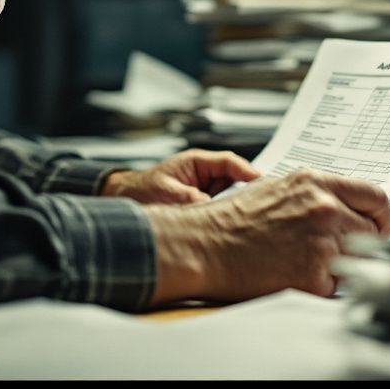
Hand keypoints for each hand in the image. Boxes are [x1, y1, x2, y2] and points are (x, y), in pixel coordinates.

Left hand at [100, 149, 259, 204]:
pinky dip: (227, 215)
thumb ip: (187, 197)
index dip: (247, 171)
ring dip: (236, 205)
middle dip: (246, 190)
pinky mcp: (205, 204)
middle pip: (236, 179)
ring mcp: (206, 189)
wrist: (129, 199)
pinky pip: (222, 208)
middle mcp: (205, 174)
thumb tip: (208, 204)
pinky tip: (232, 226)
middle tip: (258, 204)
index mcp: (196, 162)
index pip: (229, 162)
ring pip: (231, 195)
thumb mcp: (164, 192)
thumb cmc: (144, 190)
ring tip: (246, 217)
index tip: (260, 181)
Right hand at [141, 169, 389, 303]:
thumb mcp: (277, 188)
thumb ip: (316, 194)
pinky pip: (337, 287)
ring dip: (340, 267)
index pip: (376, 197)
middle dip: (362, 244)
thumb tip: (345, 206)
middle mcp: (323, 208)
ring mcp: (321, 242)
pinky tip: (296, 278)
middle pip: (374, 232)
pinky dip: (322, 288)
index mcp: (315, 183)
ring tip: (307, 264)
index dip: (381, 216)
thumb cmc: (230, 220)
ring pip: (358, 261)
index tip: (378, 226)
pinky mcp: (314, 275)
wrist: (202, 245)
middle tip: (337, 253)